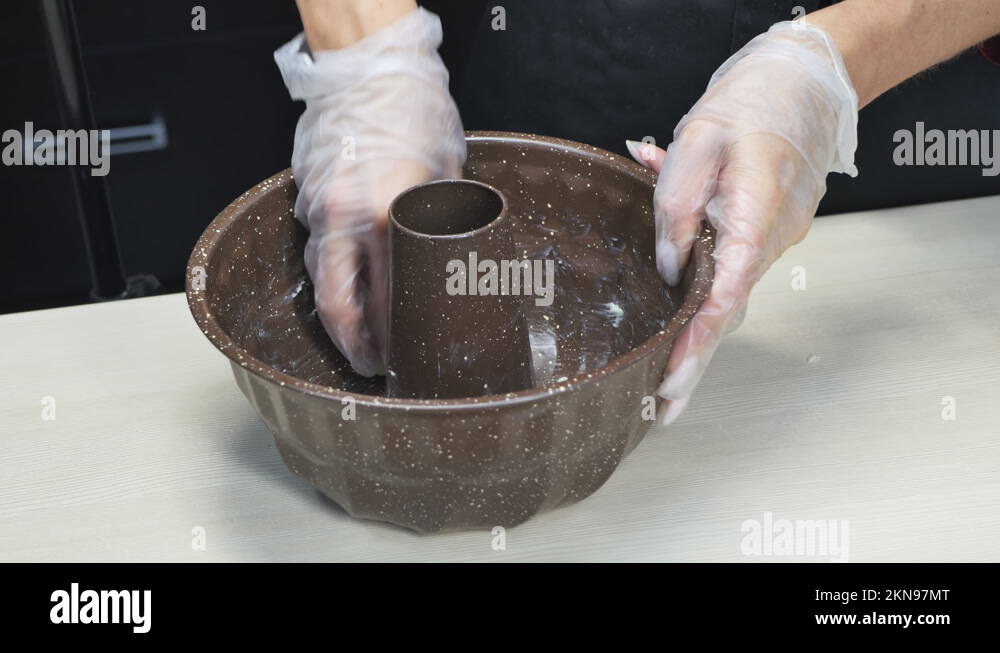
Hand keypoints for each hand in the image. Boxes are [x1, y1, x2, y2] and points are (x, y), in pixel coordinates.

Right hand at [275, 8, 465, 375]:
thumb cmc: (414, 111)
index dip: (393, 337)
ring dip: (339, 317)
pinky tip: (346, 291)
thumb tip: (452, 255)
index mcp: (386, 216)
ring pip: (321, 281)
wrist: (366, 67)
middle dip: (353, 345)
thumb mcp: (446, 172)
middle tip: (373, 366)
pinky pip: (317, 250)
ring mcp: (319, 209)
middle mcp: (344, 219)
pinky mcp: (306, 197)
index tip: (404, 356)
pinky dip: (330, 279)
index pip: (385, 300)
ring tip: (359, 340)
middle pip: (338, 306)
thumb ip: (444, 220)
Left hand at [628, 20, 858, 423]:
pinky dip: (708, 300)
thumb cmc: (753, 104)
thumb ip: (675, 207)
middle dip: (696, 362)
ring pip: (731, 297)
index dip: (695, 344)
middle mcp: (771, 240)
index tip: (670, 380)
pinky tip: (680, 317)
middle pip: (729, 313)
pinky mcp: (769, 233)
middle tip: (666, 409)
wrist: (806, 82)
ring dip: (700, 336)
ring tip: (667, 376)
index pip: (722, 297)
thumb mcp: (698, 143)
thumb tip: (666, 265)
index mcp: (755, 218)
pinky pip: (733, 270)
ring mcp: (776, 240)